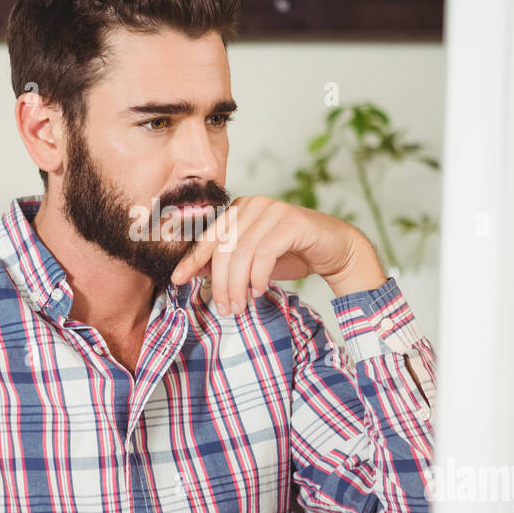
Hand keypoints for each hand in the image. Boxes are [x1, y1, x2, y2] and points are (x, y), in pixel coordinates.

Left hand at [169, 195, 386, 312]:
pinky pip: (264, 254)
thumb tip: (194, 273)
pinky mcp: (292, 222)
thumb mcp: (253, 260)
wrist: (336, 249)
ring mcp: (273, 210)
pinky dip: (258, 277)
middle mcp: (253, 204)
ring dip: (237, 285)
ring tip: (240, 306)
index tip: (177, 281)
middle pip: (222, 247)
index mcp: (239, 209)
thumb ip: (226, 261)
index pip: (208, 237)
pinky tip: (259, 291)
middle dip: (219, 282)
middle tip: (225, 308)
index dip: (192, 260)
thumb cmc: (293, 254)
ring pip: (241, 253)